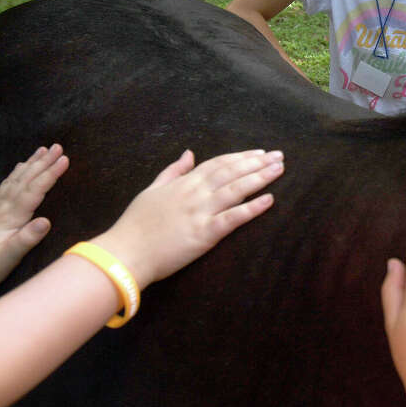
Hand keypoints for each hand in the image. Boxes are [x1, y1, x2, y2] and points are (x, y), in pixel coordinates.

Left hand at [0, 144, 69, 293]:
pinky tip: (20, 168)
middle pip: (26, 180)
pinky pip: (7, 186)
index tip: (65, 159)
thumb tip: (47, 221)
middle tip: (58, 146)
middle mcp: (3, 207)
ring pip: (16, 180)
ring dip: (31, 164)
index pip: (34, 190)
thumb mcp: (7, 258)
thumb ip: (26, 239)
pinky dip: (16, 174)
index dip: (50, 174)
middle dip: (43, 162)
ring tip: (42, 150)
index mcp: (10, 217)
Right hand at [92, 149, 282, 288]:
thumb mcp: (151, 189)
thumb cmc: (136, 225)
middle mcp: (194, 194)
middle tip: (279, 156)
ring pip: (236, 189)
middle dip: (257, 163)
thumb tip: (189, 153)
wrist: (125, 253)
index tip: (259, 153)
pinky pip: (232, 218)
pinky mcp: (204, 234)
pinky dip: (252, 208)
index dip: (240, 157)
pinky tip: (269, 200)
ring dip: (260, 178)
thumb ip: (172, 171)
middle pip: (232, 172)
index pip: (218, 164)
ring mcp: (200, 212)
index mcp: (183, 183)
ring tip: (279, 170)